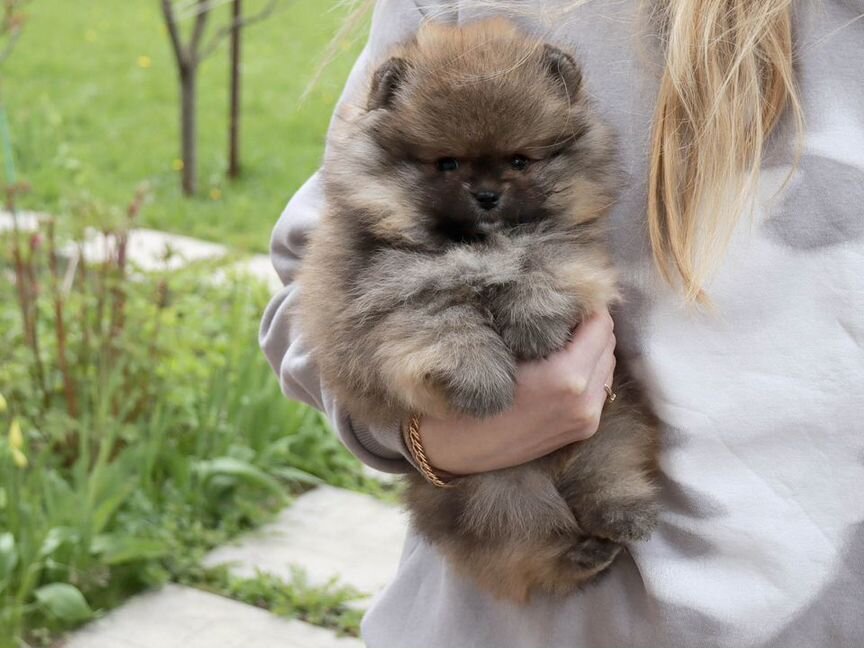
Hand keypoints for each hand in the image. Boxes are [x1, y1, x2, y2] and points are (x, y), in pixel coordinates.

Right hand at [418, 310, 615, 475]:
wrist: (458, 445)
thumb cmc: (473, 389)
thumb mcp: (505, 350)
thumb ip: (543, 328)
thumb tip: (568, 303)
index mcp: (567, 375)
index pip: (601, 323)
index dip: (587, 305)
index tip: (569, 297)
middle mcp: (584, 399)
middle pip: (608, 343)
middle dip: (591, 326)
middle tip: (565, 316)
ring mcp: (587, 417)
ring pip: (607, 365)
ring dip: (593, 349)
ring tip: (563, 343)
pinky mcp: (583, 429)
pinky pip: (601, 387)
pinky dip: (590, 371)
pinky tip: (564, 368)